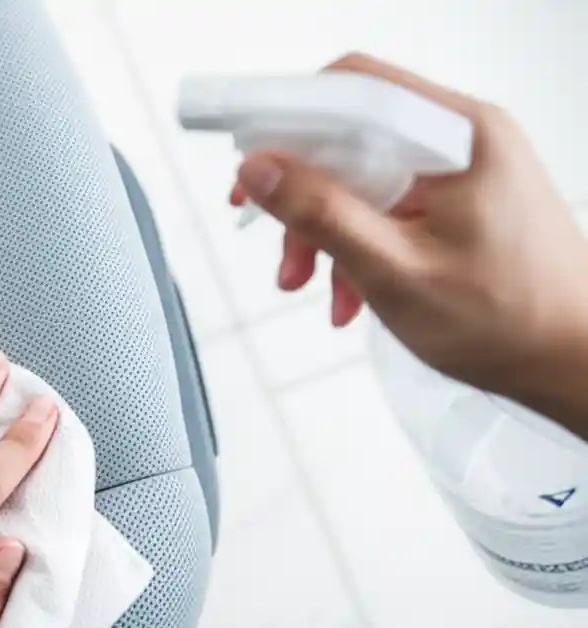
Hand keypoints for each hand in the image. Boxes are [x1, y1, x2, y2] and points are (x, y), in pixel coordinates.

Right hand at [232, 53, 587, 436]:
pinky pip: (387, 200)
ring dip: (323, 227)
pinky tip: (349, 293)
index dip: (290, 119)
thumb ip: (321, 213)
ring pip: (362, 173)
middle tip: (273, 240)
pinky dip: (356, 242)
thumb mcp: (394, 271)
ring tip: (307, 284)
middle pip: (351, 133)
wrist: (573, 362)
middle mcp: (464, 137)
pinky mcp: (461, 195)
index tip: (248, 159)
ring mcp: (464, 166)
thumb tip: (259, 167)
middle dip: (303, 193)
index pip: (354, 89)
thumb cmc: (508, 323)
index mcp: (459, 136)